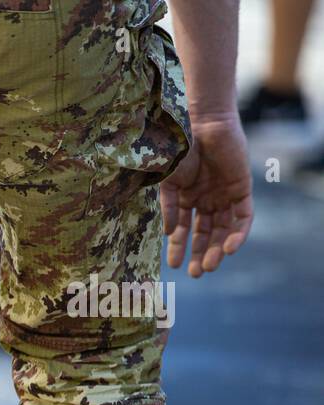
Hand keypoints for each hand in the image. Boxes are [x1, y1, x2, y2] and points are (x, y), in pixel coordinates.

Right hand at [161, 112, 253, 277]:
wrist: (200, 125)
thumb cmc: (179, 150)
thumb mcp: (168, 184)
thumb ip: (168, 208)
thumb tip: (168, 232)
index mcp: (187, 200)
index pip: (185, 230)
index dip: (179, 248)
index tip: (174, 266)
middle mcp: (207, 200)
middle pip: (206, 233)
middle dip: (201, 253)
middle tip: (196, 273)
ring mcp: (225, 195)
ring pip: (224, 229)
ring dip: (218, 248)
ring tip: (210, 264)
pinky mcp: (242, 189)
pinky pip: (243, 217)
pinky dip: (238, 233)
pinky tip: (228, 247)